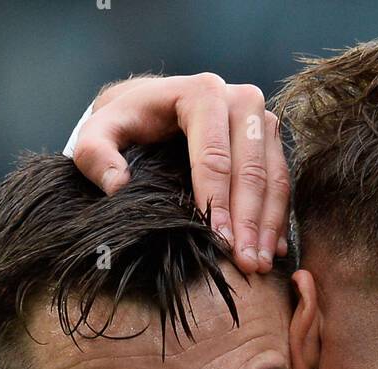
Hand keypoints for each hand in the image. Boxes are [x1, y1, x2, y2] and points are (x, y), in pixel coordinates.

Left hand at [69, 74, 289, 273]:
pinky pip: (281, 181)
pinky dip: (277, 218)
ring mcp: (260, 119)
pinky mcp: (270, 139)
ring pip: (273, 176)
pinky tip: (271, 251)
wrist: (152, 106)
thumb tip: (118, 185)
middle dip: (248, 222)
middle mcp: (240, 99)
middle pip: (250, 169)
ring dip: (268, 226)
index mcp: (202, 94)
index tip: (219, 244)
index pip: (215, 156)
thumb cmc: (126, 123)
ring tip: (259, 265)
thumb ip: (95, 155)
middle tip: (246, 265)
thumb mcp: (98, 134)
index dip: (218, 204)